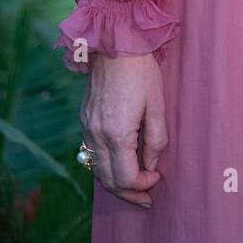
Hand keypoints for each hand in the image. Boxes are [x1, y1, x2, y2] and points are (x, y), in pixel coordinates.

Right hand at [80, 52, 166, 207]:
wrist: (114, 43)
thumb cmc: (140, 71)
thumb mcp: (157, 105)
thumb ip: (156, 139)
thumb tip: (151, 164)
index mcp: (116, 133)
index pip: (126, 177)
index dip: (142, 186)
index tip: (157, 179)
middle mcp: (96, 134)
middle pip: (108, 180)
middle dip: (128, 193)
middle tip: (146, 199)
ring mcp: (87, 126)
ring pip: (97, 170)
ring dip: (115, 183)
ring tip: (134, 187)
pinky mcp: (84, 119)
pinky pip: (91, 154)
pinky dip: (105, 167)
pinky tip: (120, 165)